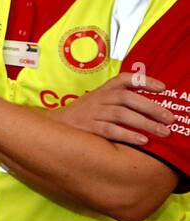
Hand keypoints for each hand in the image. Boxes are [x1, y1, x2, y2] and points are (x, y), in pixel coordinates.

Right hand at [57, 71, 173, 145]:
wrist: (51, 127)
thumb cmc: (80, 116)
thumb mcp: (96, 102)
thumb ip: (118, 101)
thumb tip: (150, 109)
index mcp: (102, 91)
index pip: (124, 79)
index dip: (144, 81)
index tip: (163, 89)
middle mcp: (98, 99)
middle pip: (128, 98)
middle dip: (151, 107)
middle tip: (169, 118)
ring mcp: (91, 114)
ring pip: (121, 114)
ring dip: (145, 123)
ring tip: (162, 131)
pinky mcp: (86, 129)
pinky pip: (110, 130)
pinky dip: (127, 135)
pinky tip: (142, 140)